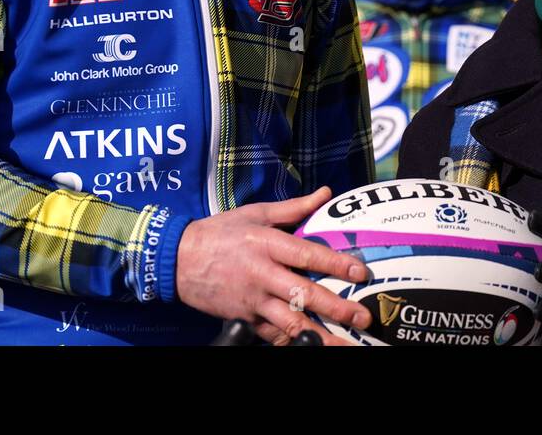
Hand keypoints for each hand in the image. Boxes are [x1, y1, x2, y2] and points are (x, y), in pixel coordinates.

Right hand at [177, 187, 370, 345]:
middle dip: (337, 308)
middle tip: (363, 317)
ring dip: (320, 335)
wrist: (178, 259)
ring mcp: (254, 301)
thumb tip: (326, 194)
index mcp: (267, 245)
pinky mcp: (244, 319)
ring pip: (291, 322)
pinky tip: (311, 347)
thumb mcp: (256, 213)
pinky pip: (272, 335)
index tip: (360, 272)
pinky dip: (292, 342)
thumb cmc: (219, 233)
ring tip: (345, 344)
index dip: (336, 264)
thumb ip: (294, 208)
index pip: (307, 255)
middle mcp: (263, 275)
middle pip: (304, 294)